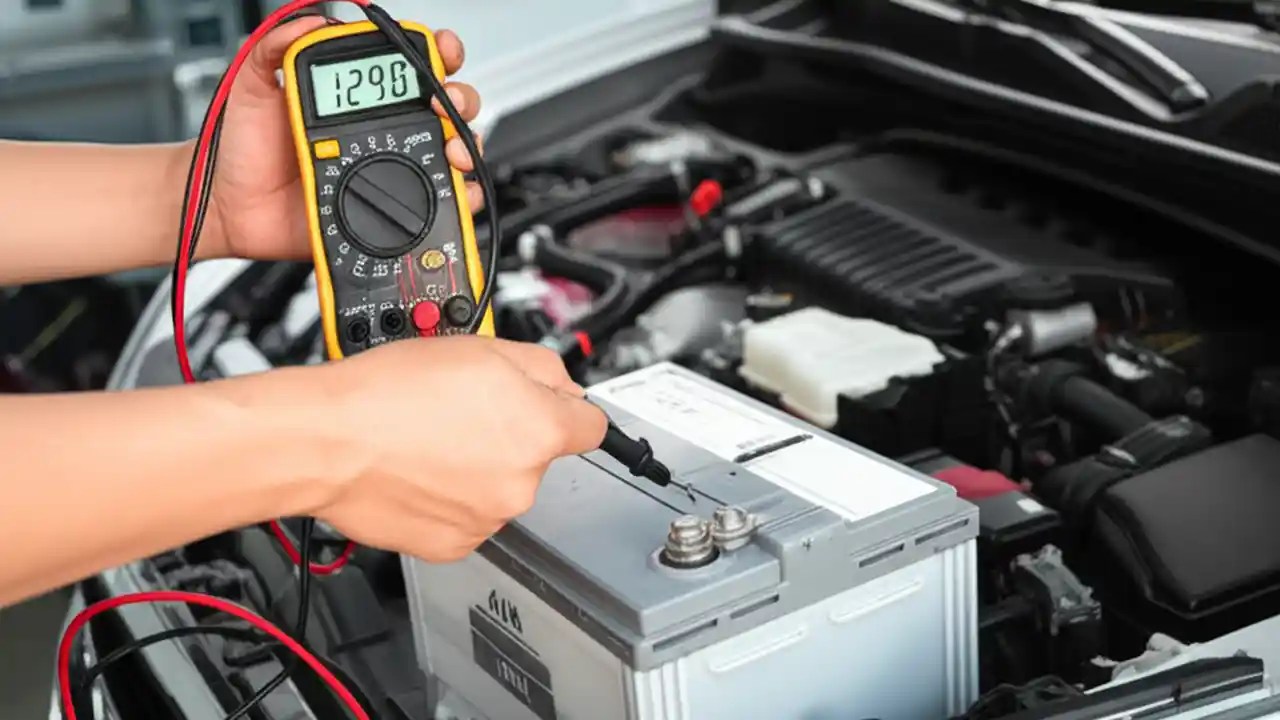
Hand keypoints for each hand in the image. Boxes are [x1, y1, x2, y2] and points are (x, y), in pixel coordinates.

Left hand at [205, 17, 484, 261]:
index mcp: (357, 100)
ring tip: (453, 149)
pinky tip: (456, 189)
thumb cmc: (242, 152)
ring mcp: (390, 173)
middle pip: (445, 108)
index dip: (436, 54)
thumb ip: (273, 46)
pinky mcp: (389, 213)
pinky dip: (461, 198)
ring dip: (466, 145)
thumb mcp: (251, 85)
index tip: (440, 51)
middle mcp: (383, 132)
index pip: (410, 69)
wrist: (231, 209)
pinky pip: (436, 206)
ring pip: (451, 154)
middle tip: (444, 104)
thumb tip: (310, 21)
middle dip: (459, 99)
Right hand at [293, 337, 605, 561]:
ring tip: (428, 442)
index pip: (591, 426)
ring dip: (477, 469)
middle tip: (460, 414)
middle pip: (537, 456)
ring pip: (499, 487)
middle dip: (509, 436)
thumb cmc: (389, 392)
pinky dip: (449, 499)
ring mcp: (489, 518)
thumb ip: (541, 366)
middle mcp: (522, 482)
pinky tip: (418, 472)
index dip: (569, 411)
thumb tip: (564, 384)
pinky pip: (467, 517)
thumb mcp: (480, 346)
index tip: (559, 412)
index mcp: (540, 430)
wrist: (328, 441)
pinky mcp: (454, 544)